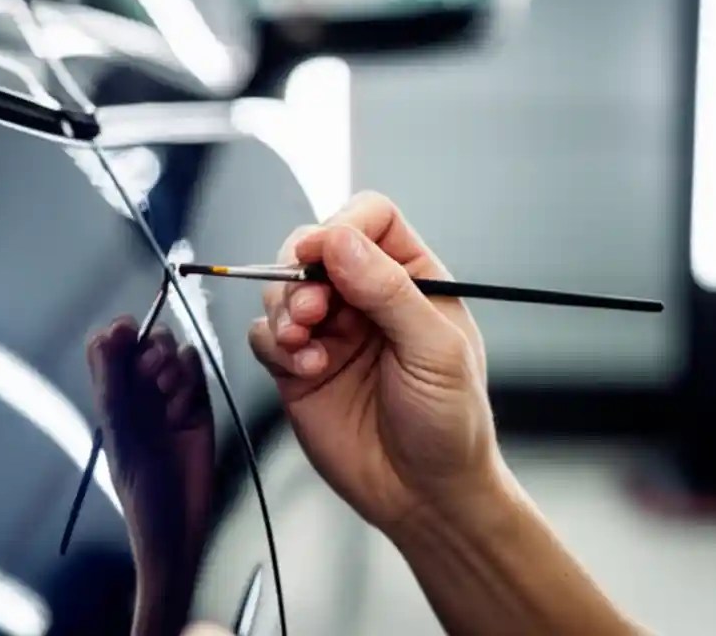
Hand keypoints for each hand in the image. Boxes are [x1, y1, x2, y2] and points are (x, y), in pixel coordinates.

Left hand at [88, 318, 213, 635]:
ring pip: (176, 351)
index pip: (111, 343)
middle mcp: (139, 390)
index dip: (121, 332)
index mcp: (111, 393)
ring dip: (173, 369)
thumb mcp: (118, 428)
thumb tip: (115, 327)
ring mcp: (170, 395)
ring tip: (169, 403)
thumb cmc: (138, 483)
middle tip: (153, 377)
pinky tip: (184, 412)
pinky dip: (191, 383)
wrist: (177, 522)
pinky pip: (197, 371)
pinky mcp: (198, 404)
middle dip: (153, 350)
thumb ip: (112, 376)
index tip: (129, 333)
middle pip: (147, 340)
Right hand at [248, 192, 503, 536]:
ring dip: (284, 310)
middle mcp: (366, 298)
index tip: (319, 252)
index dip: (340, 226)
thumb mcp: (435, 350)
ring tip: (304, 344)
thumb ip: (389, 290)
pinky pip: (265, 336)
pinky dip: (274, 347)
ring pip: (282, 290)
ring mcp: (330, 332)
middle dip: (301, 273)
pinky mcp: (298, 367)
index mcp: (412, 279)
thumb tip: (339, 241)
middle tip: (310, 310)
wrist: (424, 495)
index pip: (370, 220)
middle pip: (314, 248)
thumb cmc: (450, 424)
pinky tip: (306, 370)